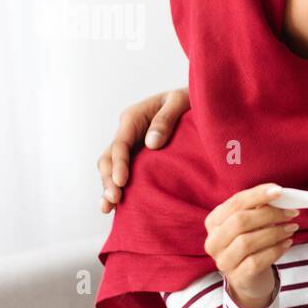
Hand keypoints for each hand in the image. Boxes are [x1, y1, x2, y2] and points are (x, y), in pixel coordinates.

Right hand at [97, 87, 190, 211]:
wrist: (199, 102)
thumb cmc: (190, 99)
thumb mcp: (179, 102)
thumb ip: (165, 120)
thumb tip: (151, 144)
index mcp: (133, 118)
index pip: (120, 144)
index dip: (119, 164)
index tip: (121, 182)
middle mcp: (127, 132)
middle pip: (109, 158)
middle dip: (109, 179)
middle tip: (114, 199)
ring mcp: (131, 145)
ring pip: (111, 168)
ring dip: (108, 186)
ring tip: (108, 208)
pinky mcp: (137, 156)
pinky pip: (122, 172)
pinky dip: (116, 187)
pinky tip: (114, 206)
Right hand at [204, 183, 299, 307]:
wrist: (249, 278)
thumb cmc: (251, 243)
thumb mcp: (251, 223)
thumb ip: (259, 208)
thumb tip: (278, 195)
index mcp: (214, 221)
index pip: (235, 202)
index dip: (257, 195)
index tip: (279, 191)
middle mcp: (213, 241)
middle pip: (240, 221)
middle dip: (270, 214)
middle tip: (291, 213)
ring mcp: (223, 261)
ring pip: (247, 241)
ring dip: (274, 232)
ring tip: (291, 228)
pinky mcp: (237, 277)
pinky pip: (256, 261)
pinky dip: (275, 250)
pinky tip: (287, 243)